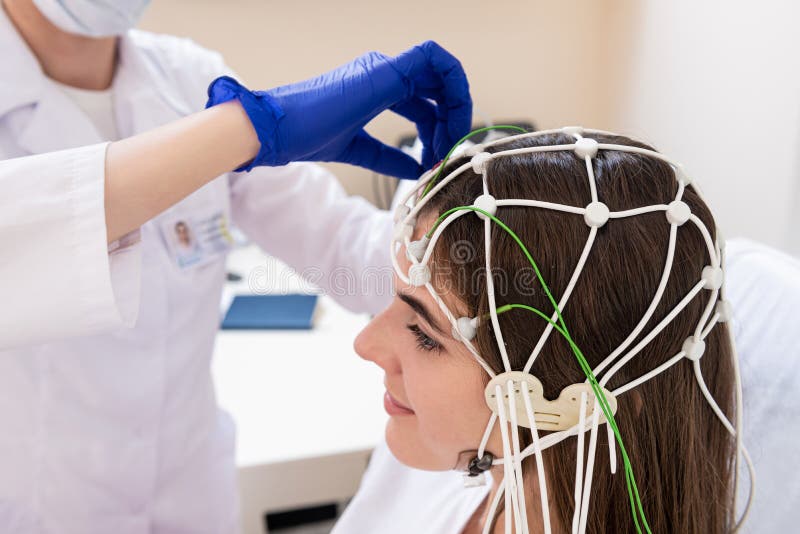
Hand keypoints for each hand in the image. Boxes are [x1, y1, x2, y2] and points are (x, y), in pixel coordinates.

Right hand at [206, 40, 471, 178]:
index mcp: (376, 87)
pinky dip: (452, 85)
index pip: (424, 104)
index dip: (439, 131)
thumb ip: (386, 157)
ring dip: (455, 110)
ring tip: (445, 147)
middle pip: (437, 89)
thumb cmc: (305, 136)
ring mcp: (384, 68)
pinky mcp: (384, 71)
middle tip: (447, 154)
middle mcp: (383, 72)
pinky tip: (449, 122)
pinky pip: (433, 58)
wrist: (277, 131)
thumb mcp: (357, 149)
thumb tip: (415, 169)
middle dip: (453, 121)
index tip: (436, 158)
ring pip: (441, 74)